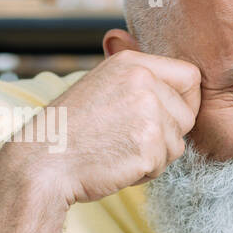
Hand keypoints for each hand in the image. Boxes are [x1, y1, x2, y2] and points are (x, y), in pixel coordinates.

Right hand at [4, 49, 201, 205]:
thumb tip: (161, 60)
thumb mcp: (102, 84)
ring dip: (155, 155)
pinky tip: (116, 164)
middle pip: (188, 115)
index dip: (186, 100)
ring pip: (178, 144)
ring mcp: (148, 115)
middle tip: (129, 139)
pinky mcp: (149, 147)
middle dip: (168, 134)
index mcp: (132, 63)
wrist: (42, 162)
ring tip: (118, 149)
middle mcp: (144, 83)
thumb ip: (135, 77)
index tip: (169, 115)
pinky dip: (145, 172)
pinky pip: (164, 165)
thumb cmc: (72, 129)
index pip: (190, 76)